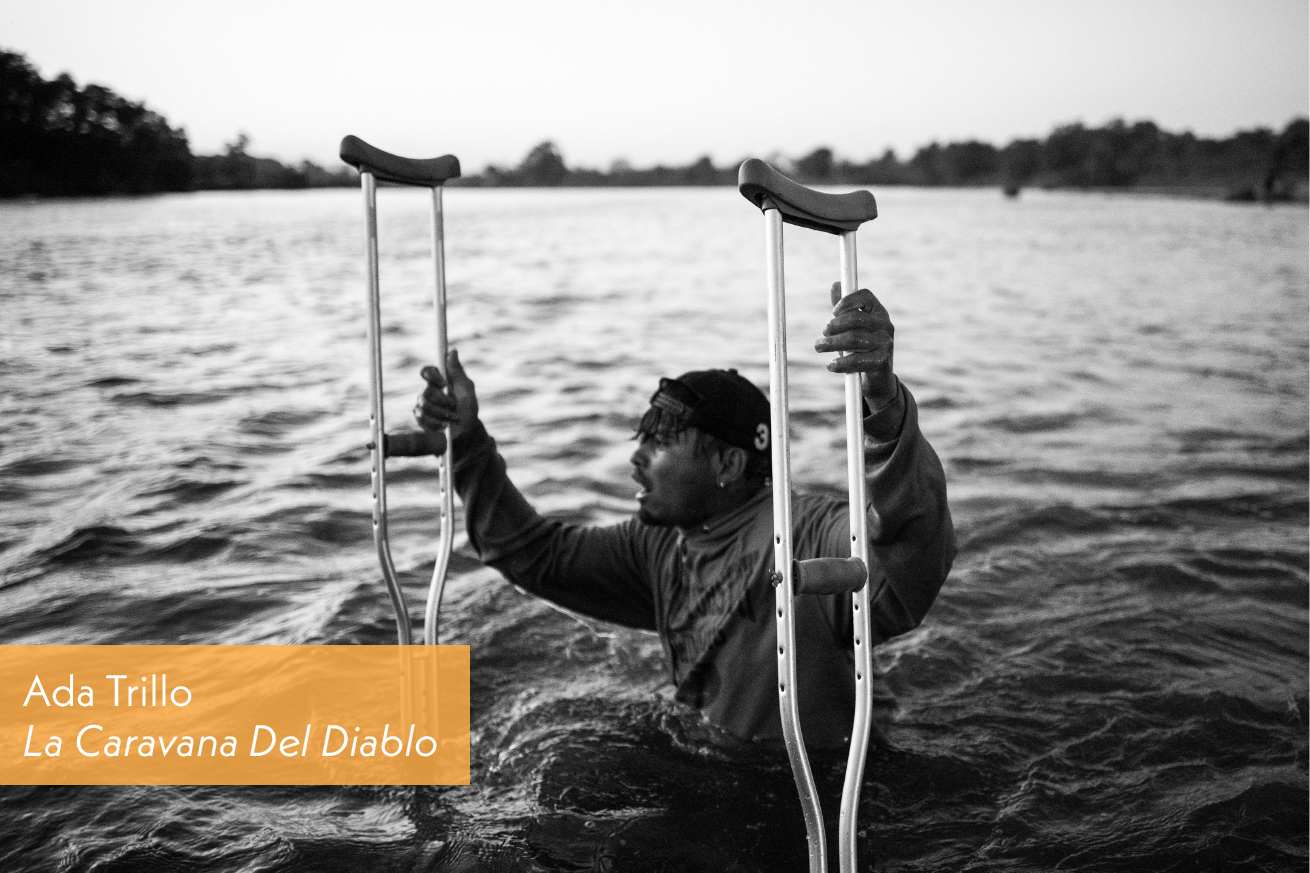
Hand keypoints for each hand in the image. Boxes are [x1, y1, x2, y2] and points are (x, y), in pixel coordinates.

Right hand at [414, 349, 479, 443]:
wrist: (466, 431)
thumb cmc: (468, 408)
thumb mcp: (467, 389)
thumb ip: (458, 372)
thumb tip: (452, 351)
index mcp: (439, 381)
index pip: (427, 371)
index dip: (432, 375)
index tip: (444, 383)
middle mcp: (428, 391)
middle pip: (426, 391)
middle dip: (442, 401)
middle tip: (454, 405)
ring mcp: (423, 405)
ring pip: (423, 405)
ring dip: (441, 413)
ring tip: (453, 418)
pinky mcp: (420, 419)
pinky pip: (421, 418)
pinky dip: (435, 422)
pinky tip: (444, 426)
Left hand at [814, 282, 896, 409]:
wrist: (877, 377)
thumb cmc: (862, 348)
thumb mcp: (852, 328)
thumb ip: (844, 308)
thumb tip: (836, 285)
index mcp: (878, 312)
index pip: (865, 296)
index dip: (847, 300)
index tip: (833, 311)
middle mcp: (885, 324)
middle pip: (856, 318)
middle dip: (834, 325)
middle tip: (822, 333)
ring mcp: (886, 343)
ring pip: (854, 339)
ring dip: (832, 343)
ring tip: (819, 347)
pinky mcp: (883, 361)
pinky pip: (858, 360)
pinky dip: (841, 363)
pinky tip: (831, 365)